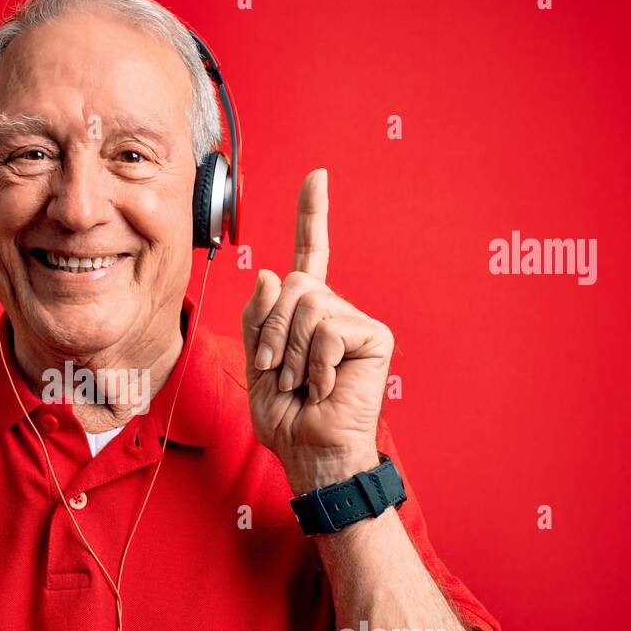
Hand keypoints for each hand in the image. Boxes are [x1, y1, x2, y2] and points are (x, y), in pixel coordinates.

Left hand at [242, 169, 393, 493]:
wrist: (312, 453)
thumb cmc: (286, 416)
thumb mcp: (255, 364)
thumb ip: (259, 317)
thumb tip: (273, 272)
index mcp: (307, 314)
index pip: (311, 254)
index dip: (313, 215)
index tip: (317, 177)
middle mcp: (334, 309)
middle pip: (293, 284)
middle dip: (273, 332)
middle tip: (281, 373)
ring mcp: (357, 321)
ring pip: (307, 305)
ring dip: (292, 353)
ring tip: (304, 384)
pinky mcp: (374, 336)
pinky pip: (327, 328)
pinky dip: (316, 364)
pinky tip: (327, 387)